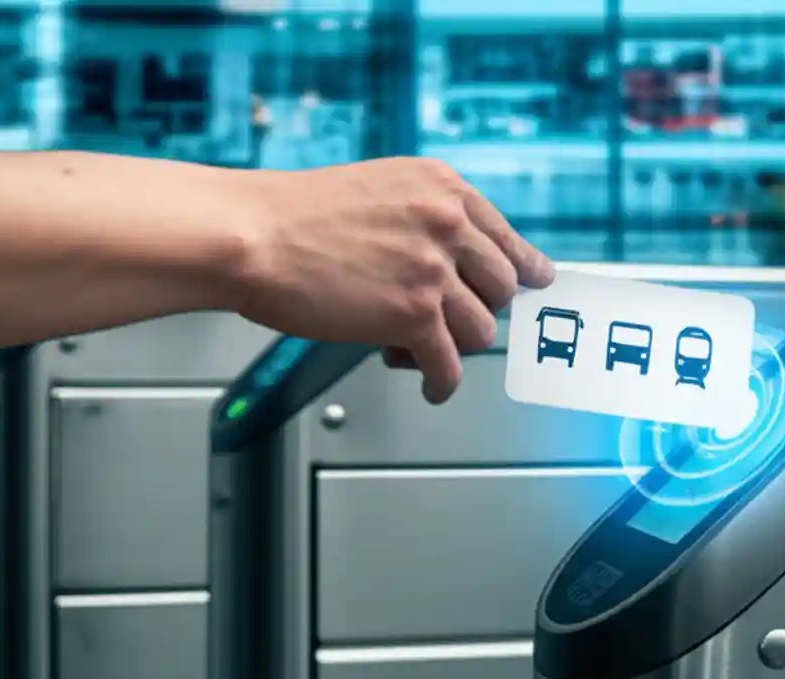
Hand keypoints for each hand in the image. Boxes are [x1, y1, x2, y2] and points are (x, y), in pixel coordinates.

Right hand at [230, 157, 554, 403]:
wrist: (249, 235)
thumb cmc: (292, 216)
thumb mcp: (377, 190)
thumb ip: (422, 216)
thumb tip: (451, 258)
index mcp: (441, 187)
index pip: (505, 236)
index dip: (522, 266)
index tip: (535, 281)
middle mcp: (447, 223)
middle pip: (503, 285)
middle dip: (480, 308)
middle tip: (454, 321)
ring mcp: (433, 270)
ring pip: (482, 328)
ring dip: (454, 345)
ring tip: (417, 347)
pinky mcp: (414, 315)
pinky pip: (451, 364)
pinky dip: (442, 381)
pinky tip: (432, 385)